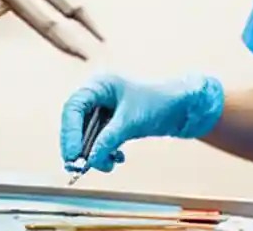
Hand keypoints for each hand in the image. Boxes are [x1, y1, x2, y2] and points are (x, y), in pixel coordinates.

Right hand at [59, 73, 224, 172]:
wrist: (183, 107)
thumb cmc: (159, 103)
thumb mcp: (132, 121)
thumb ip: (108, 139)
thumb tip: (90, 160)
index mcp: (100, 85)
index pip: (73, 108)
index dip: (69, 132)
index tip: (73, 155)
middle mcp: (98, 96)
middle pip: (75, 123)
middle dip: (79, 147)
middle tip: (78, 167)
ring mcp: (104, 110)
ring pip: (87, 135)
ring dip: (94, 153)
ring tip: (108, 165)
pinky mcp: (112, 124)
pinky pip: (99, 141)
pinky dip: (105, 153)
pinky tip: (118, 158)